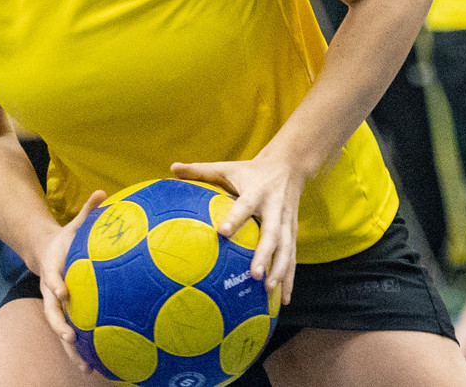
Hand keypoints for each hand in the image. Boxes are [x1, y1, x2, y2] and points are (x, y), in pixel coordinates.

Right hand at [38, 190, 106, 372]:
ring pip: (59, 329)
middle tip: (70, 337)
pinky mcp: (64, 313)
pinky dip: (78, 350)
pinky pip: (70, 334)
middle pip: (52, 311)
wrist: (46, 253)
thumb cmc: (66, 239)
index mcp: (52, 268)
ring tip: (84, 366)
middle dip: (59, 325)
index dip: (55, 284)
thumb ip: (88, 210)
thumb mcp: (75, 223)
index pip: (51, 277)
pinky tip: (93, 367)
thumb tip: (102, 191)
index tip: (62, 291)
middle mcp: (51, 290)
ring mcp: (56, 305)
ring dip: (69, 349)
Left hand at [169, 159, 304, 303]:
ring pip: (287, 248)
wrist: (289, 166)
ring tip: (268, 289)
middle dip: (264, 254)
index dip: (235, 217)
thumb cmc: (250, 170)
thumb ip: (200, 170)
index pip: (244, 205)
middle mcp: (274, 208)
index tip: (222, 231)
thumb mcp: (227, 167)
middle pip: (272, 233)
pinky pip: (292, 257)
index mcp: (256, 192)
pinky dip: (290, 278)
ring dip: (280, 270)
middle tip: (254, 274)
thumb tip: (172, 168)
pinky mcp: (293, 232)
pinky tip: (284, 299)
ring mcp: (287, 221)